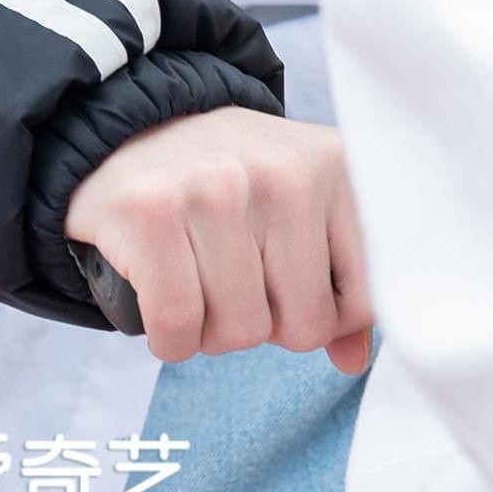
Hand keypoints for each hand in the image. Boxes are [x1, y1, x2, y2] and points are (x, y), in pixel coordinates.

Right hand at [63, 107, 372, 370]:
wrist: (127, 132)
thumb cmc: (225, 184)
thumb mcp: (297, 210)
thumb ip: (337, 283)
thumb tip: (352, 359)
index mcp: (334, 166)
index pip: (365, 301)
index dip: (324, 312)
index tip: (287, 276)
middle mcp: (284, 171)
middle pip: (303, 327)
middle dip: (264, 322)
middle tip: (232, 272)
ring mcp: (218, 188)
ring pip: (240, 333)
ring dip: (211, 327)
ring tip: (196, 272)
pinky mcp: (153, 212)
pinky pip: (179, 330)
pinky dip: (168, 335)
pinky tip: (159, 288)